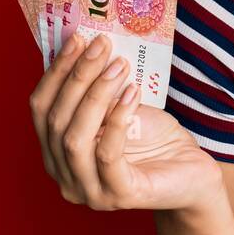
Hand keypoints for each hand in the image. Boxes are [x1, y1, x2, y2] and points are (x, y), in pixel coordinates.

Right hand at [28, 33, 223, 212]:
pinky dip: (117, 119)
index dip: (55, 72)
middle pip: (57, 121)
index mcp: (56, 154)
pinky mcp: (119, 195)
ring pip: (76, 138)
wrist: (192, 172)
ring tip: (120, 65)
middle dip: (78, 77)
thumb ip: (97, 89)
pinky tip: (132, 93)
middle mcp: (65, 176)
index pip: (41, 109)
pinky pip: (107, 154)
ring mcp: (89, 191)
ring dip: (96, 95)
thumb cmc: (153, 138)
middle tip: (101, 45)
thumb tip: (87, 43)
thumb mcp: (119, 107)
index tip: (76, 39)